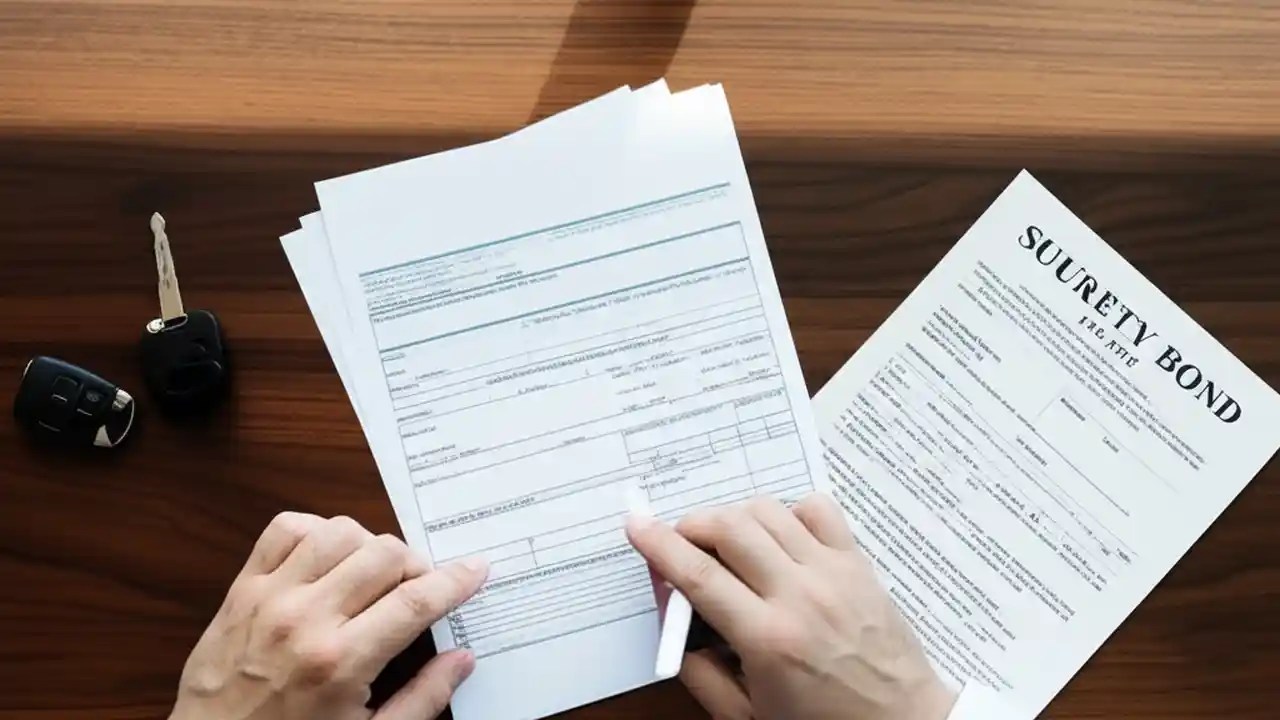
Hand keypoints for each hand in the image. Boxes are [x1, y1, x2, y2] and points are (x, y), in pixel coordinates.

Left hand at [169, 512, 488, 719]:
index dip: (455, 580)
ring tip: (375, 575)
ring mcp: (270, 598)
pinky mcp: (241, 589)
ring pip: (340, 531)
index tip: (476, 570)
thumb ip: (422, 700)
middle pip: (385, 555)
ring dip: (369, 545)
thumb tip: (462, 660)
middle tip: (420, 589)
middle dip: (417, 565)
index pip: (416, 600)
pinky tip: (329, 557)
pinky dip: (315, 531)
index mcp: (340, 663)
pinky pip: (285, 529)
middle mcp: (305, 620)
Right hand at [627, 494, 954, 719]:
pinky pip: (818, 509)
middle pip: (730, 527)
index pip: (698, 574)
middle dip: (692, 523)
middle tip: (681, 541)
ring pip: (769, 510)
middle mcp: (800, 595)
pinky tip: (780, 538)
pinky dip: (789, 512)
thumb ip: (700, 671)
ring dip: (736, 516)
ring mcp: (833, 573)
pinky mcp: (858, 563)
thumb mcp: (746, 717)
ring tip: (727, 544)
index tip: (637, 525)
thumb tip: (675, 621)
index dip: (659, 544)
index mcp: (768, 640)